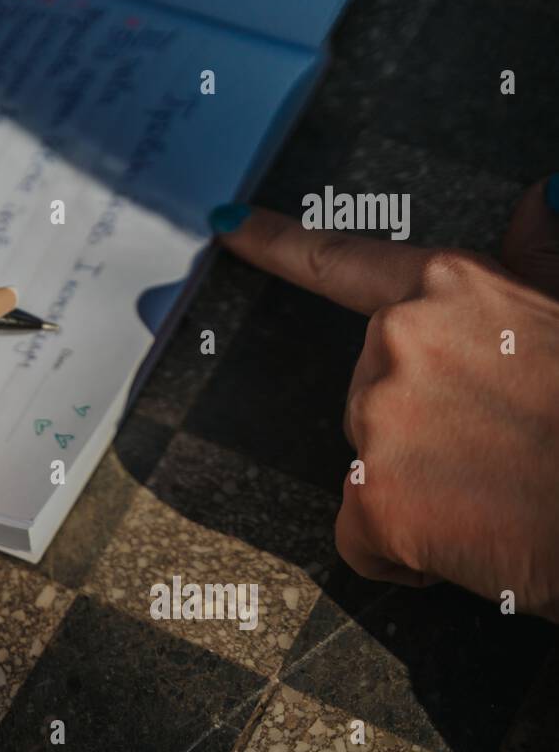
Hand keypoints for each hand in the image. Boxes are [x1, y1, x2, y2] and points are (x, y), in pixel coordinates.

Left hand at [215, 178, 558, 619]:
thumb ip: (537, 263)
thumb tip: (536, 199)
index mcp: (448, 290)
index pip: (341, 261)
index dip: (277, 242)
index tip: (224, 222)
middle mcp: (398, 341)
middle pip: (370, 391)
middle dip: (422, 428)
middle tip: (500, 452)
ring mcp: (379, 418)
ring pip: (369, 464)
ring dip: (418, 491)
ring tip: (498, 498)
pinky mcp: (373, 499)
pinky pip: (359, 535)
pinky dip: (401, 552)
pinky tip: (468, 545)